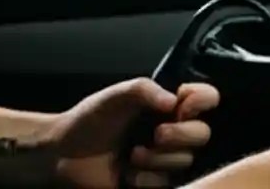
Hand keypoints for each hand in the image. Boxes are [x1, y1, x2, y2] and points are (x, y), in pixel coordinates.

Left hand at [49, 78, 219, 188]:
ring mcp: (163, 158)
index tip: (184, 103)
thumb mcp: (117, 96)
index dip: (202, 100)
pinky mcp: (153, 182)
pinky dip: (147, 178)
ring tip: (132, 155)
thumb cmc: (90, 119)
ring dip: (159, 158)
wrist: (63, 153)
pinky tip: (128, 174)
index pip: (206, 98)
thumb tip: (174, 101)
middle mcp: (172, 130)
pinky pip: (166, 183)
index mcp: (167, 106)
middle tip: (157, 133)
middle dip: (181, 134)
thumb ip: (145, 90)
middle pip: (202, 134)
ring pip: (185, 160)